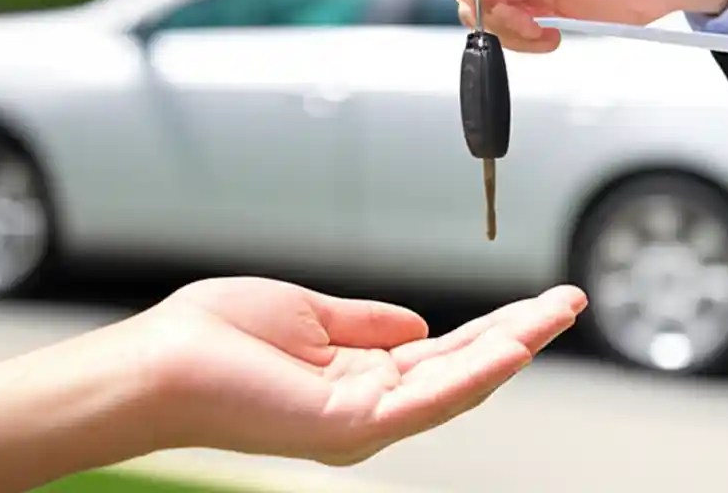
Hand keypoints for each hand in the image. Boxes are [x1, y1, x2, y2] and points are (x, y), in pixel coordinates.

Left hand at [137, 277, 586, 464]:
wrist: (159, 363)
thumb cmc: (214, 338)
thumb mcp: (309, 314)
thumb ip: (367, 322)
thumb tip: (419, 323)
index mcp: (361, 378)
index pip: (446, 351)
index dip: (495, 325)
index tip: (537, 301)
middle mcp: (371, 405)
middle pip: (464, 368)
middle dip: (521, 334)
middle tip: (569, 303)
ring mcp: (364, 420)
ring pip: (457, 385)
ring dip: (512, 349)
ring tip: (555, 317)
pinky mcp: (352, 426)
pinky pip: (426, 400)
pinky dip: (473, 374)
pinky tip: (510, 348)